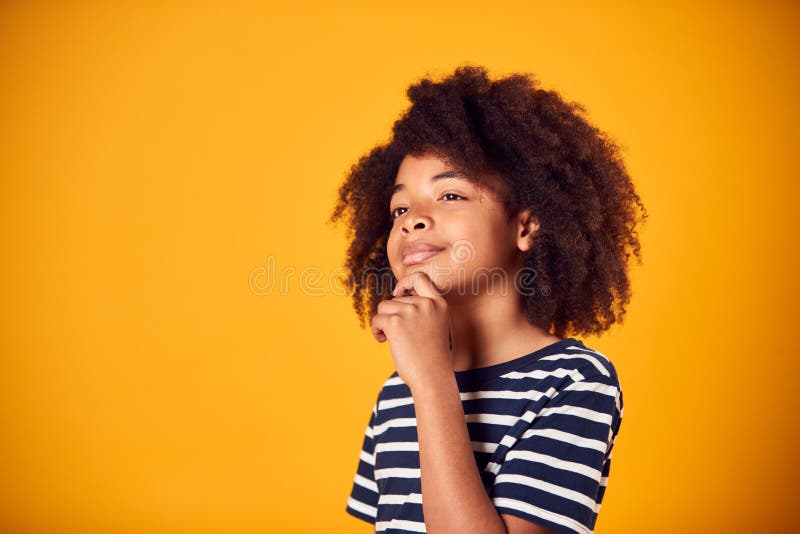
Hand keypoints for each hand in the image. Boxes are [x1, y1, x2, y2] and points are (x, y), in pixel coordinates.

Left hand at [370, 271, 452, 388]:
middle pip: (395, 299)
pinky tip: (383, 341)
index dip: (405, 282)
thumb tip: (395, 298)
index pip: (420, 278)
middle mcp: (426, 304)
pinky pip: (377, 319)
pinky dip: (376, 330)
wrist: (432, 377)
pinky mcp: (396, 322)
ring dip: (383, 322)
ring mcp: (411, 311)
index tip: (398, 292)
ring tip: (391, 338)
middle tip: (399, 334)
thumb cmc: (432, 357)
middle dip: (392, 315)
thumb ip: (422, 311)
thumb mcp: (435, 326)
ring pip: (384, 308)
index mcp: (439, 304)